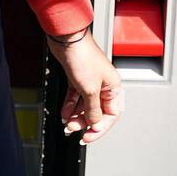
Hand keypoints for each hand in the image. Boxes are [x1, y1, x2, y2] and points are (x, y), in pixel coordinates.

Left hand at [46, 30, 122, 144]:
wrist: (66, 39)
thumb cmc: (82, 57)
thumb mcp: (90, 89)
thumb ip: (93, 109)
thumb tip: (94, 123)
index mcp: (113, 88)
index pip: (111, 115)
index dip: (100, 128)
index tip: (88, 136)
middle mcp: (103, 85)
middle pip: (97, 111)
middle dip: (85, 122)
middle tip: (73, 130)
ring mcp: (89, 81)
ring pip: (84, 105)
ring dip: (76, 115)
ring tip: (66, 123)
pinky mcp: (77, 77)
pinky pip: (75, 97)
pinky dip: (69, 106)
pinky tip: (64, 113)